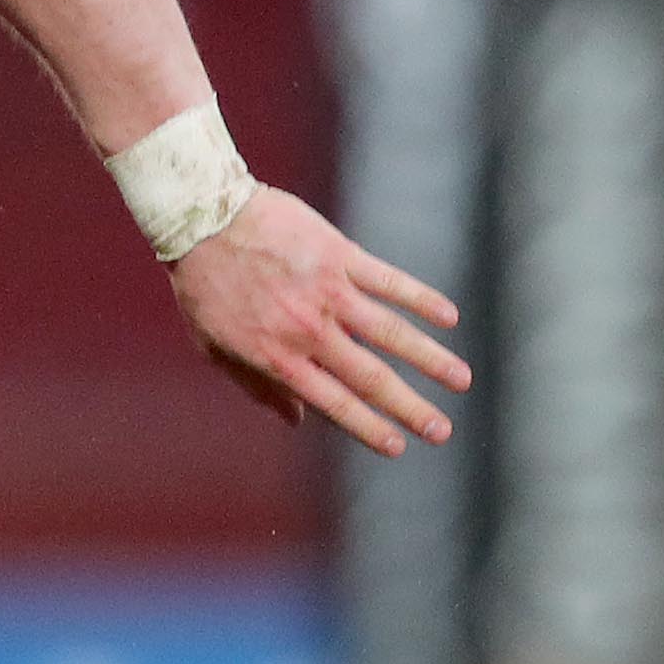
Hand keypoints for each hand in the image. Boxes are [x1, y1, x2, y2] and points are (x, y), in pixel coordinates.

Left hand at [166, 189, 468, 457]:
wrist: (202, 216)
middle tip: (442, 432)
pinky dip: (422, 299)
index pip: (334, 403)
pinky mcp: (340, 255)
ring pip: (391, 332)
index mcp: (278, 357)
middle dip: (410, 407)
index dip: (368, 428)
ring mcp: (328, 291)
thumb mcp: (215, 348)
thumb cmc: (204, 286)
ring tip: (461, 380)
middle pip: (371, 377)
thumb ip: (258, 387)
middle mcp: (309, 330)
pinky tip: (450, 318)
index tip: (399, 447)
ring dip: (430, 359)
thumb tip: (297, 421)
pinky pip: (390, 281)